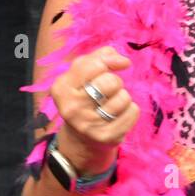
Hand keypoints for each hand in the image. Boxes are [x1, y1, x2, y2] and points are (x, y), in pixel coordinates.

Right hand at [49, 45, 139, 172]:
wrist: (82, 137)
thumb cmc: (85, 97)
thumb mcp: (82, 75)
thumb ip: (99, 58)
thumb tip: (121, 59)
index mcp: (62, 87)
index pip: (94, 64)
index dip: (109, 62)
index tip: (113, 66)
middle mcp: (71, 107)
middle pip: (111, 82)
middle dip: (115, 82)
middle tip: (108, 91)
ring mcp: (87, 124)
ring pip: (124, 97)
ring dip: (123, 98)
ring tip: (111, 105)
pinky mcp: (105, 137)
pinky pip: (133, 112)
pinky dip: (131, 111)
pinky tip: (118, 116)